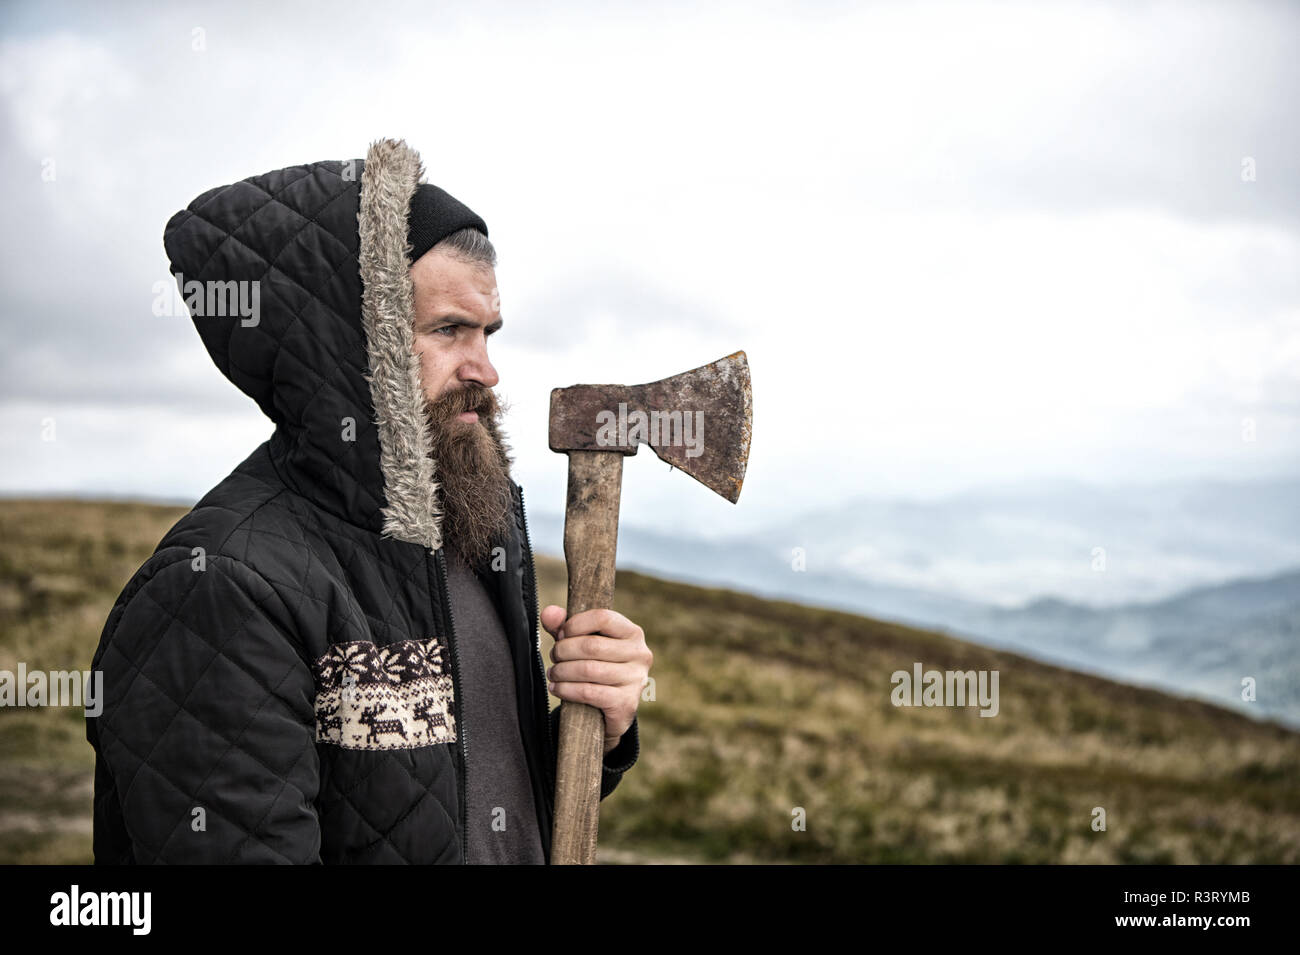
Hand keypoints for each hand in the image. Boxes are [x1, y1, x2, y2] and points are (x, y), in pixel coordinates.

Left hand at [540, 606, 651, 754]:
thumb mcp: (581, 643)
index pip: (603, 617)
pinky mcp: (626, 703)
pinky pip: (589, 692)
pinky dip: (567, 689)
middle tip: (553, 657)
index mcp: (633, 633)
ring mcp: (635, 680)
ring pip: (588, 669)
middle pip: (592, 645)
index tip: (560, 635)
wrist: (609, 711)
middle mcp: (640, 654)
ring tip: (553, 674)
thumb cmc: (596, 668)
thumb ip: (564, 626)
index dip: (575, 624)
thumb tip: (549, 613)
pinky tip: (556, 688)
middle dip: (564, 650)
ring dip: (562, 671)